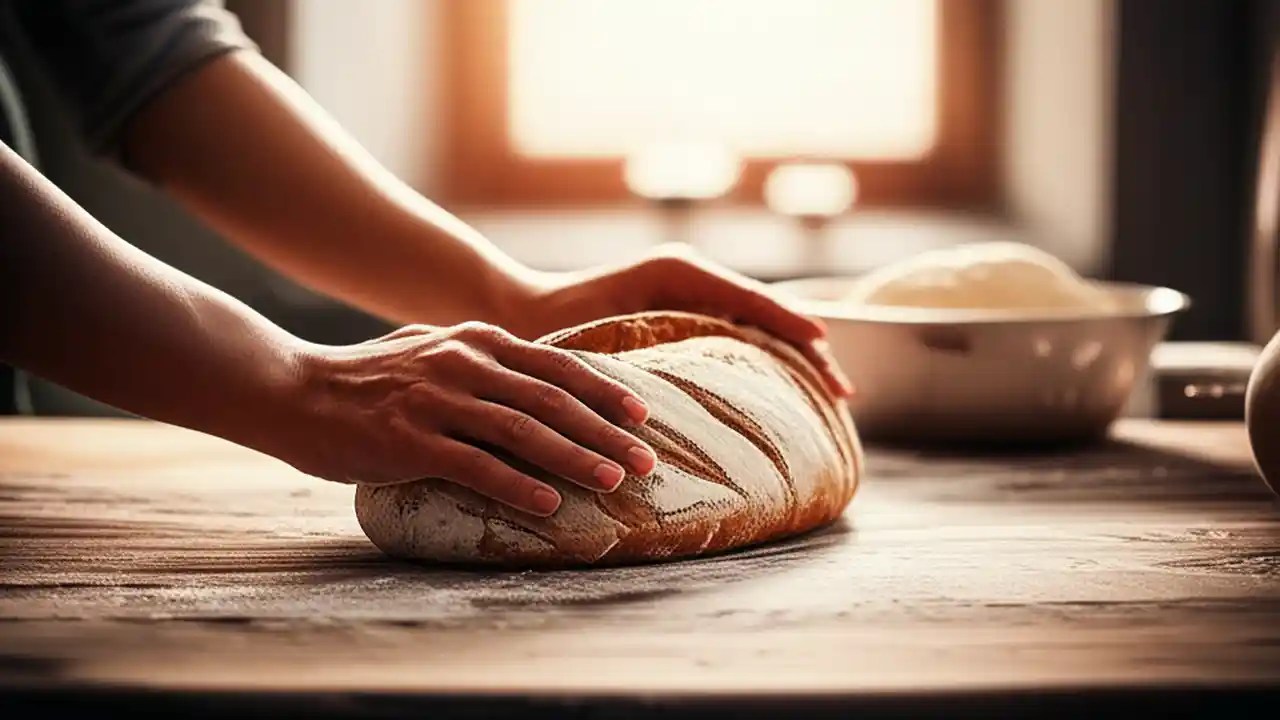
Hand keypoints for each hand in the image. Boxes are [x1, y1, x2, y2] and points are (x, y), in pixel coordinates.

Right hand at [279, 322, 656, 514]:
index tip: (642, 416)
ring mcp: (438, 401)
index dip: (605, 390)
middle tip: (646, 461)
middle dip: (606, 431)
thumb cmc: (369, 379)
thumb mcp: (433, 350)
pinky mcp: (410, 440)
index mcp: (476, 340)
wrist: (293, 389)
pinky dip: (519, 486)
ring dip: (576, 458)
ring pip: (524, 431)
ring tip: (614, 483)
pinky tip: (551, 504)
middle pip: (553, 400)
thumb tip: (534, 381)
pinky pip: (478, 466)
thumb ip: (482, 360)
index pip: (557, 365)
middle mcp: (464, 363)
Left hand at [525, 245, 852, 395]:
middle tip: (842, 390)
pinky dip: (770, 356)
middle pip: (767, 311)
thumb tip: (710, 384)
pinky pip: (742, 331)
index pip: (751, 299)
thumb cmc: (555, 325)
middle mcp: (691, 274)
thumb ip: (656, 348)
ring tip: (830, 391)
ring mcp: (691, 291)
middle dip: (808, 348)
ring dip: (795, 355)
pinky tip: (789, 388)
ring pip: (760, 322)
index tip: (823, 346)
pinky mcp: (687, 311)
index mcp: (678, 271)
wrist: (523, 315)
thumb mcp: (605, 334)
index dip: (791, 325)